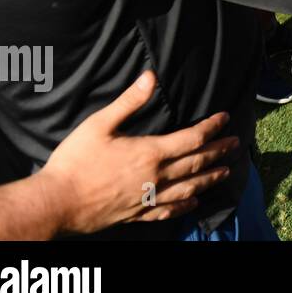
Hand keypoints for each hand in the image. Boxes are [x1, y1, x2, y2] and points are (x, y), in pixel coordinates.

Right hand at [36, 71, 238, 233]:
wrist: (55, 204)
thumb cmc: (74, 162)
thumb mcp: (99, 125)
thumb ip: (128, 102)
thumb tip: (150, 77)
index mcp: (149, 153)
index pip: (192, 138)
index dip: (211, 127)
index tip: (225, 118)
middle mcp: (155, 177)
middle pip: (196, 163)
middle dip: (218, 152)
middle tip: (236, 144)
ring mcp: (147, 199)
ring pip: (188, 188)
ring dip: (209, 178)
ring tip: (225, 172)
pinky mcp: (136, 215)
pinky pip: (167, 211)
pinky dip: (183, 206)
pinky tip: (192, 203)